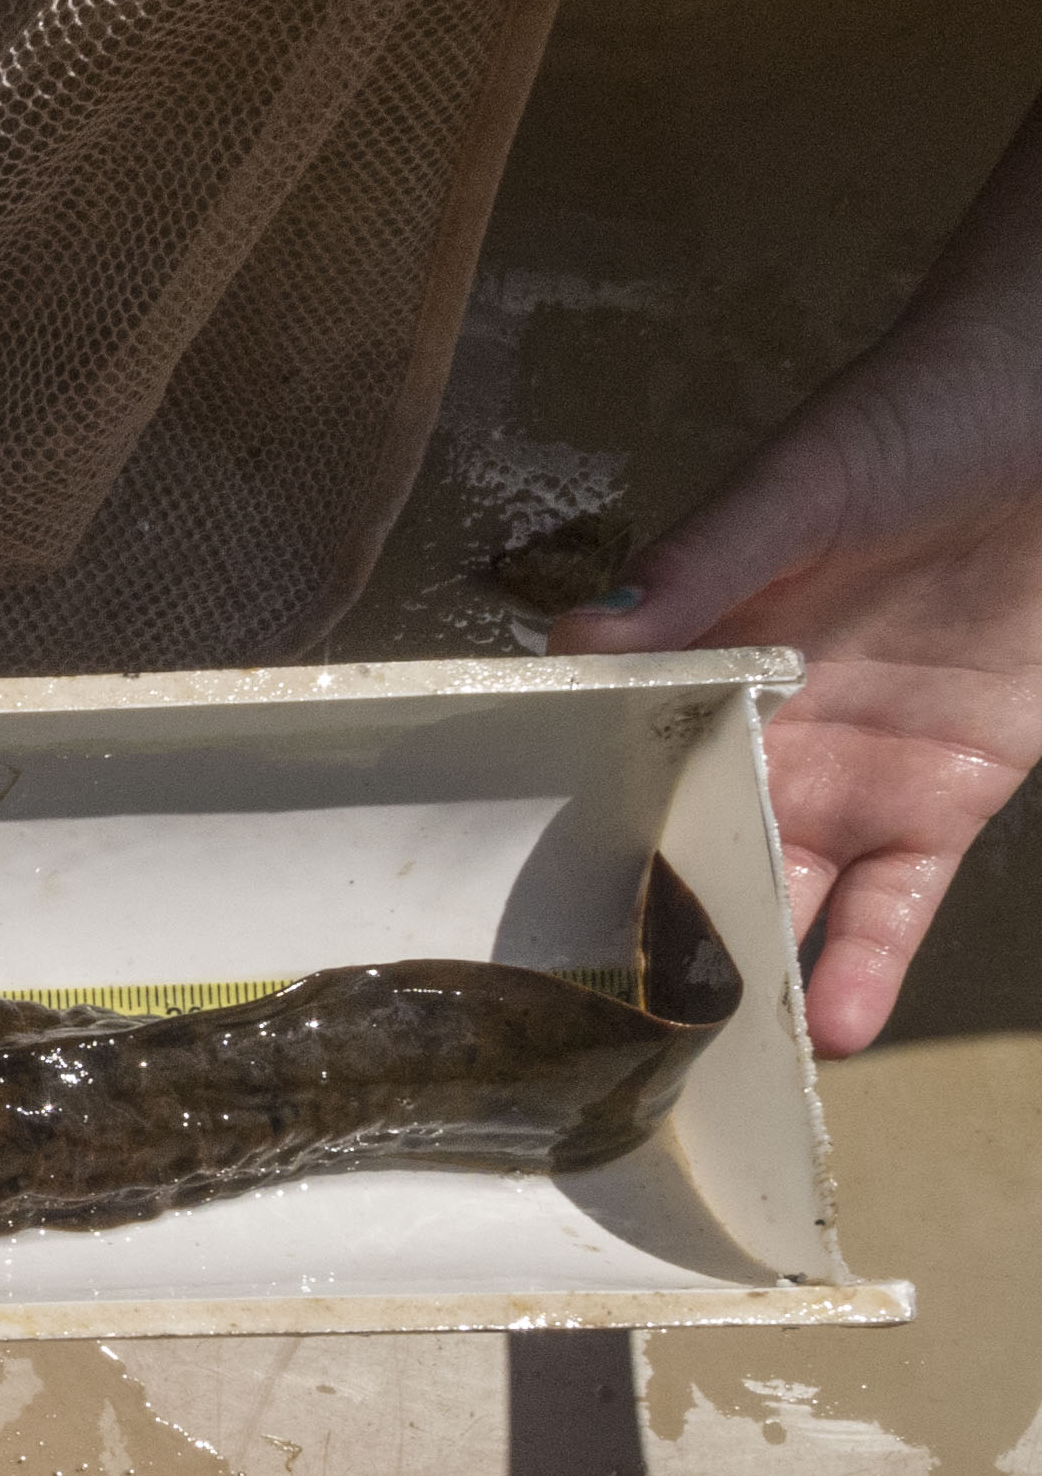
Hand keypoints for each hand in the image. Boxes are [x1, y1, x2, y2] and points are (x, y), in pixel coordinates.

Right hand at [553, 308, 1041, 1053]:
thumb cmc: (919, 414)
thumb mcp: (799, 484)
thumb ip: (701, 563)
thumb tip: (579, 636)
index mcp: (702, 652)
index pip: (620, 758)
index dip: (577, 831)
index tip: (525, 912)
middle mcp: (767, 727)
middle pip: (693, 847)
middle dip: (655, 934)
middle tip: (605, 1031)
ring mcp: (857, 769)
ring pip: (789, 893)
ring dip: (758, 975)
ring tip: (719, 1061)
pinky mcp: (951, 793)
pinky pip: (902, 901)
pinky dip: (872, 966)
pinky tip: (840, 1030)